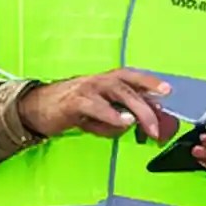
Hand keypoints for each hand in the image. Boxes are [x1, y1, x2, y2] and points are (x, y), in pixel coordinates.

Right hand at [18, 68, 179, 142]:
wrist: (37, 107)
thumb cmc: (72, 107)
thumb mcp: (99, 112)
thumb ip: (119, 116)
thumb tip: (138, 124)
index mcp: (108, 80)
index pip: (134, 77)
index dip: (151, 82)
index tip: (168, 90)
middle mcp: (101, 80)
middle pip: (130, 89)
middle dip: (147, 109)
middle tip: (157, 128)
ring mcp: (89, 88)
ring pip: (118, 93)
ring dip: (134, 110)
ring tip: (143, 125)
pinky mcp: (75, 101)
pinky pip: (98, 107)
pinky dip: (112, 115)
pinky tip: (122, 123)